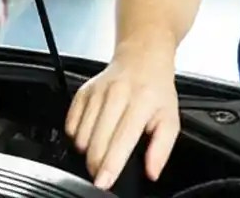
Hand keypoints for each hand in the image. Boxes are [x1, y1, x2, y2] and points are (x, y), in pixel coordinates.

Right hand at [64, 48, 179, 189]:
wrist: (142, 57)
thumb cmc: (156, 90)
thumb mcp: (170, 119)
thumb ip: (162, 148)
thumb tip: (152, 172)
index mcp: (141, 102)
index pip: (121, 140)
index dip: (110, 165)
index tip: (103, 182)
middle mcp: (117, 94)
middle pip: (96, 142)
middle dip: (97, 165)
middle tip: (103, 172)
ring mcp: (96, 92)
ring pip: (81, 136)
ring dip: (88, 151)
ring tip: (103, 147)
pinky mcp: (82, 92)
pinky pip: (70, 125)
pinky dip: (78, 136)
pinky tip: (92, 133)